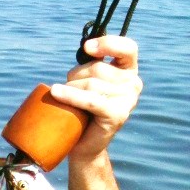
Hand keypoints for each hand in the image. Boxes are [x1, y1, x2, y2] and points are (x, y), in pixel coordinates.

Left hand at [49, 35, 142, 160]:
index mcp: (129, 71)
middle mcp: (133, 83)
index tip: (87, 48)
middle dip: (75, 76)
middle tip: (65, 91)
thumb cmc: (81, 110)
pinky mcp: (117, 115)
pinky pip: (90, 100)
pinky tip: (56, 93)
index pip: (127, 48)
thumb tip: (86, 46)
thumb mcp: (87, 82)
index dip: (108, 44)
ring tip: (63, 100)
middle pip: (98, 68)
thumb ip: (91, 66)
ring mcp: (128, 100)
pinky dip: (71, 96)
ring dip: (70, 89)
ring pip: (91, 84)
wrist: (83, 146)